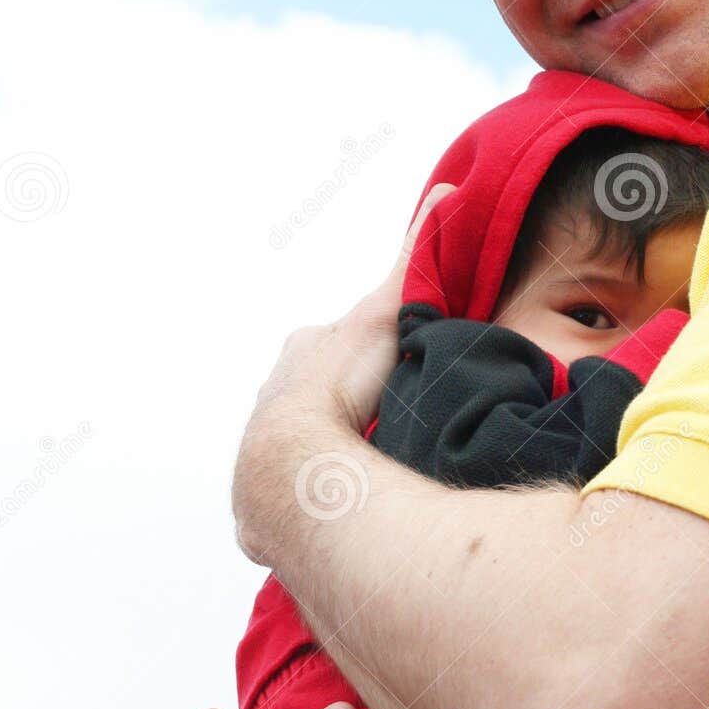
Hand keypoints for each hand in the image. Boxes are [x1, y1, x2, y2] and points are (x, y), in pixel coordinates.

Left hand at [232, 183, 454, 565]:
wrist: (295, 472)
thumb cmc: (337, 389)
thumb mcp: (386, 312)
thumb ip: (415, 256)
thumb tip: (443, 193)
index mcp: (302, 355)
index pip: (335, 344)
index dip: (368, 353)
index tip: (396, 368)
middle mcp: (274, 400)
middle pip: (317, 397)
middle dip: (347, 408)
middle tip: (386, 424)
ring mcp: (265, 457)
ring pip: (305, 452)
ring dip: (330, 460)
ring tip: (368, 475)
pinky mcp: (265, 513)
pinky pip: (292, 506)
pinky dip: (313, 508)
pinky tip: (336, 515)